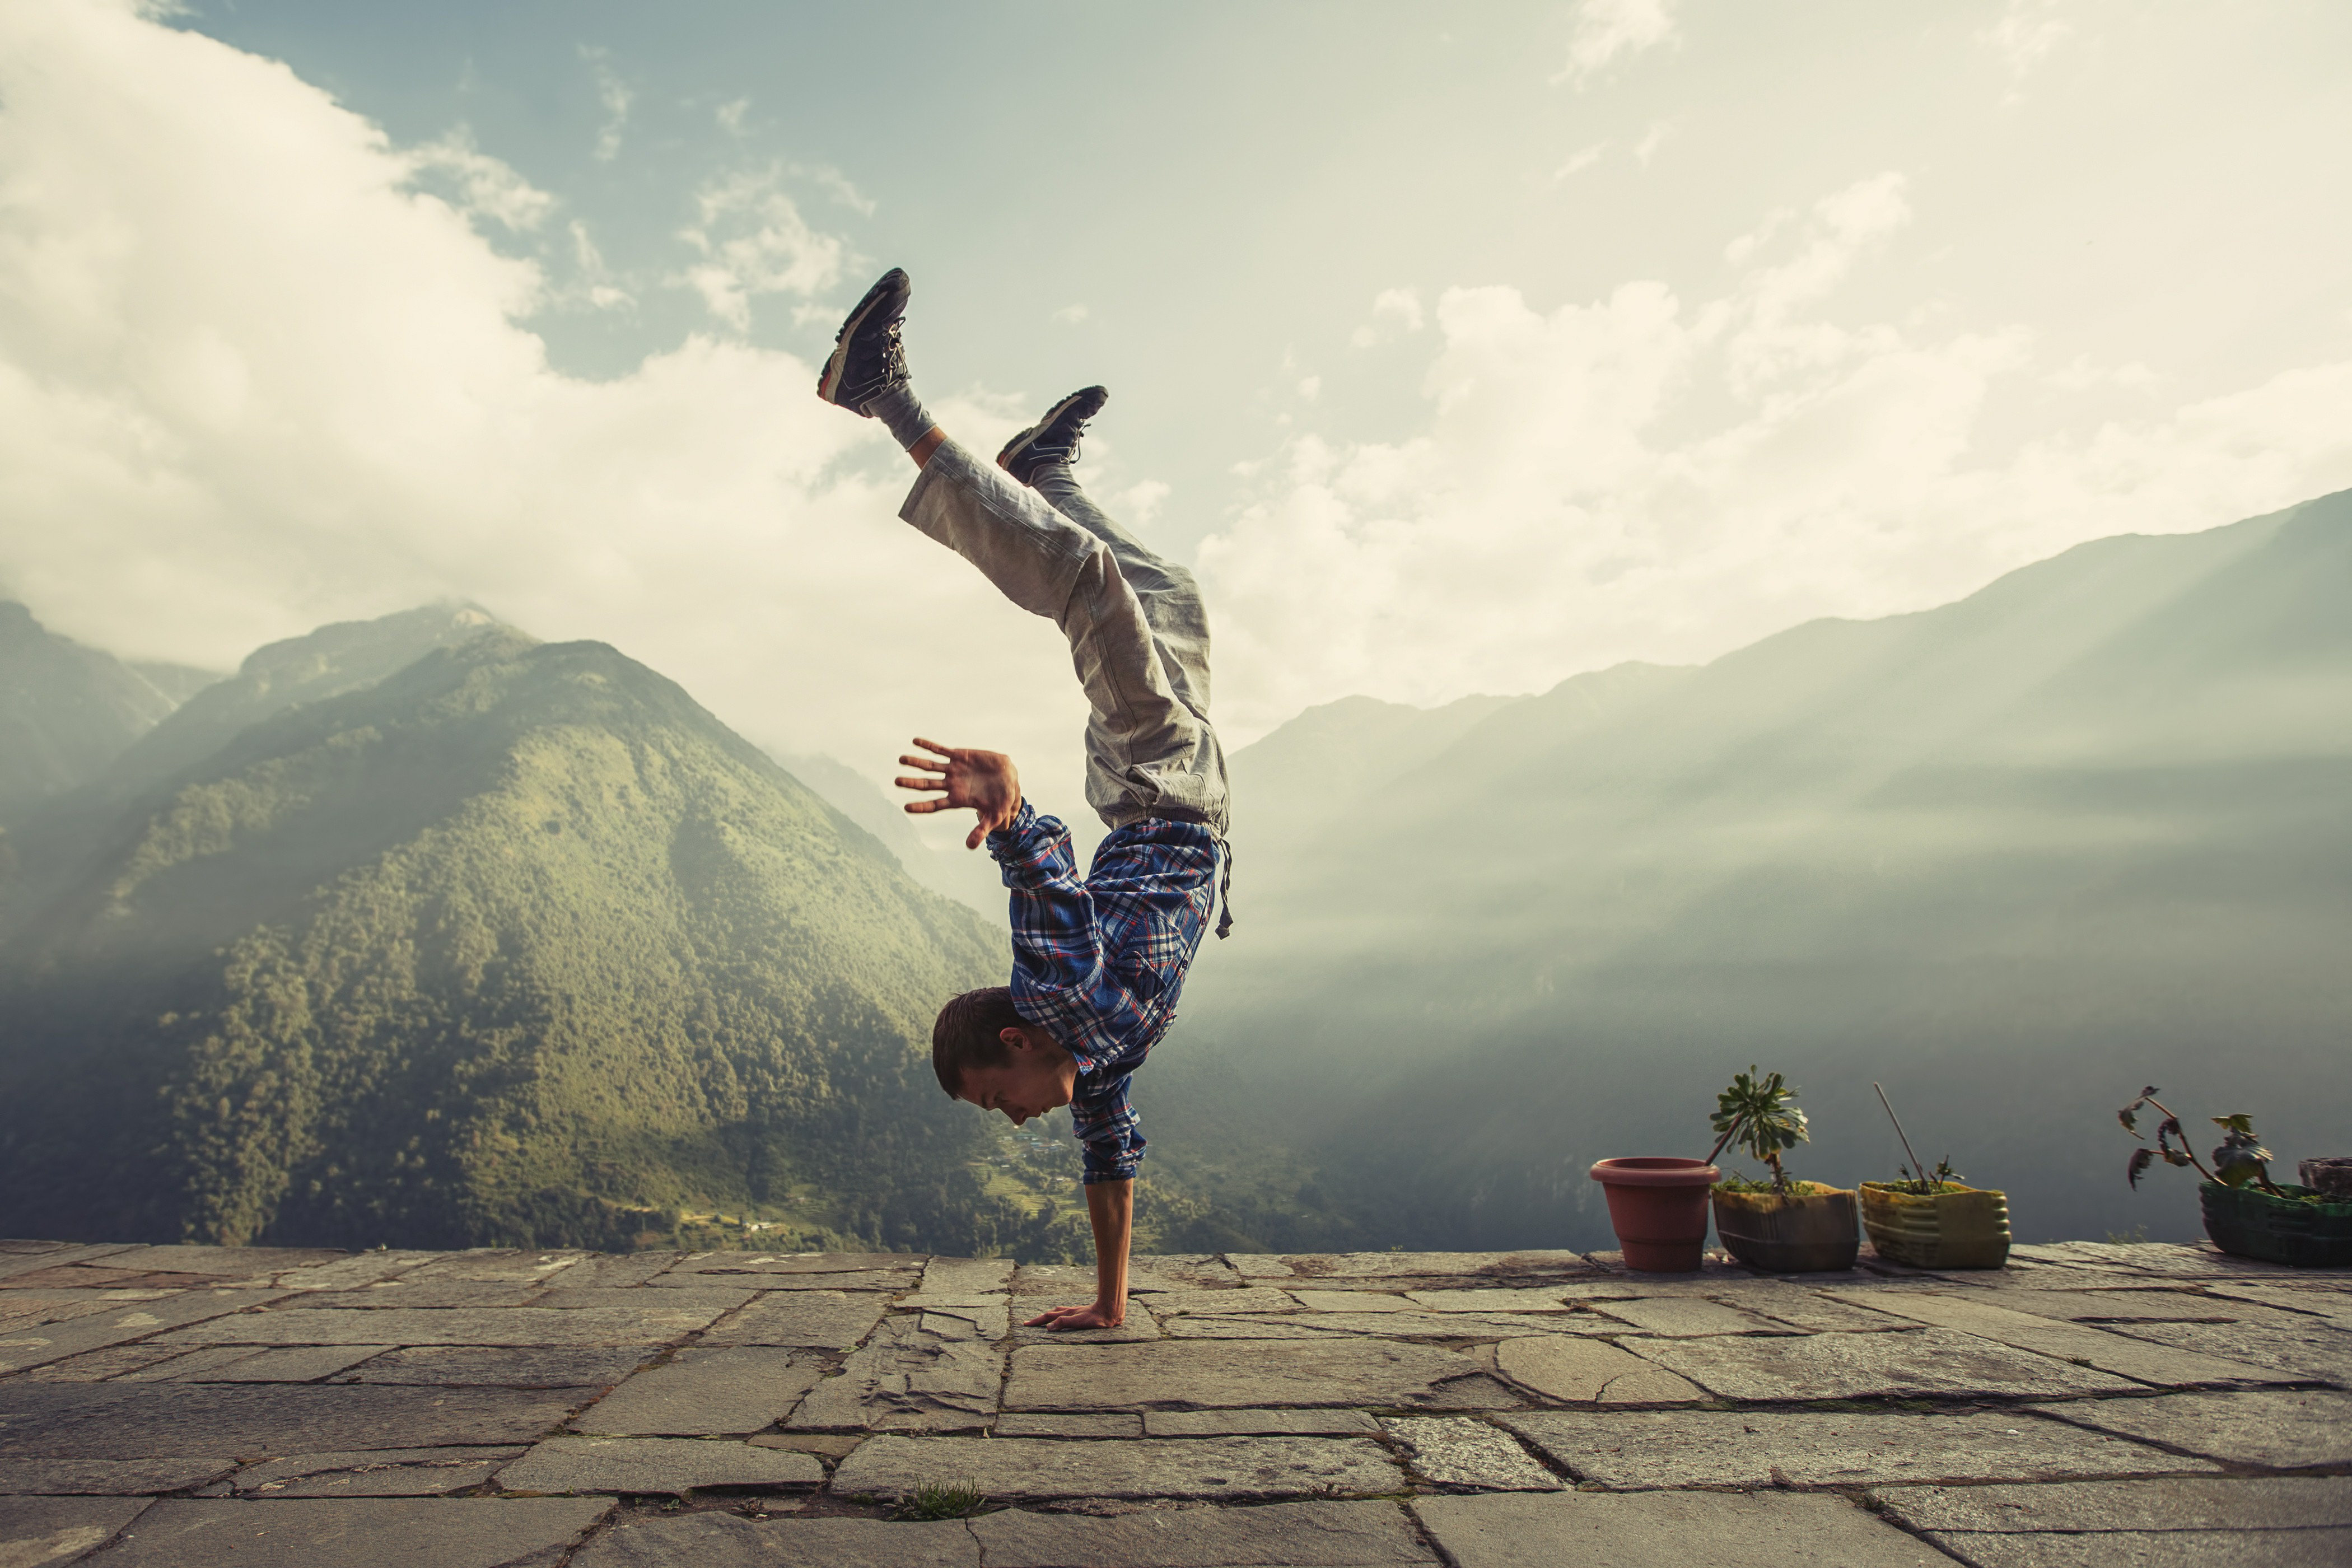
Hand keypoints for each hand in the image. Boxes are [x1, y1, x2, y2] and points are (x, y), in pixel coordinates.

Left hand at [896, 737, 1021, 849]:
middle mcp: (951, 784)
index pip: (934, 804)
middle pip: (927, 784)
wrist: (1009, 777)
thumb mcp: (994, 817)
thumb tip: (970, 847)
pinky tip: (915, 741)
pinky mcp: (959, 756)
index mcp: (956, 799)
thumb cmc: (1001, 800)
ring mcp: (953, 769)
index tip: (906, 808)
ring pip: (930, 766)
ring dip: (916, 763)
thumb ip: (981, 830)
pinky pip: (941, 750)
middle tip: (897, 782)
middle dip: (912, 783)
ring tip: (902, 759)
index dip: (921, 806)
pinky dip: (928, 746)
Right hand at [1023, 1301, 1123, 1331]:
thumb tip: (1047, 1327)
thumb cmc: (1095, 1319)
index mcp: (1066, 1314)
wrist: (1109, 1311)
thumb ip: (1063, 1323)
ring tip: (1044, 1319)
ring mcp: (1075, 1312)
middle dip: (1039, 1319)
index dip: (1036, 1321)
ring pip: (1058, 1312)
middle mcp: (1069, 1311)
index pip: (1047, 1317)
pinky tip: (1064, 1318)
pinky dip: (1059, 1316)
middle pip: (1050, 1314)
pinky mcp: (1082, 1314)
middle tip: (1030, 1322)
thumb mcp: (1078, 1322)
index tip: (1025, 1324)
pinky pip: (1066, 1314)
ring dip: (1049, 1316)